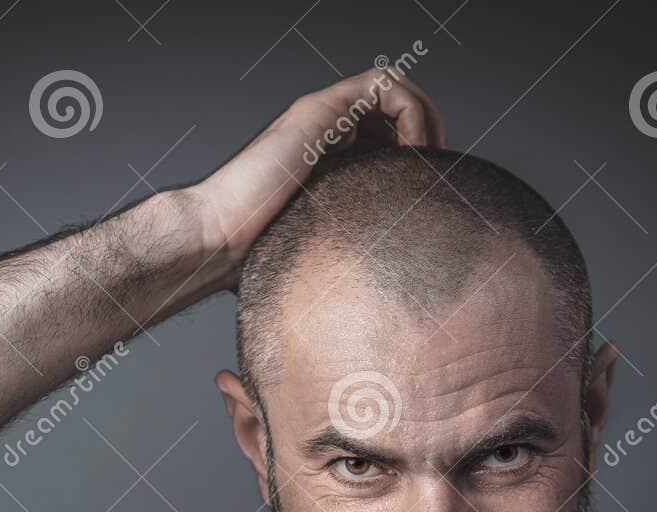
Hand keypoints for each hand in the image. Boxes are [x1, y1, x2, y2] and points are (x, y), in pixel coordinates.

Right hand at [193, 66, 446, 290]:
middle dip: (430, 140)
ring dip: (425, 122)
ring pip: (396, 92)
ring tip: (427, 164)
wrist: (218, 241)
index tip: (429, 200)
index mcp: (333, 161)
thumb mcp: (327, 249)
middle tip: (438, 180)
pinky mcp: (319, 112)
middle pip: (401, 113)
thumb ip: (355, 243)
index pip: (396, 139)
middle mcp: (329, 132)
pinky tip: (411, 155)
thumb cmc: (257, 259)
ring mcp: (323, 118)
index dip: (422, 161)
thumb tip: (399, 278)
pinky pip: (383, 87)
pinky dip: (411, 114)